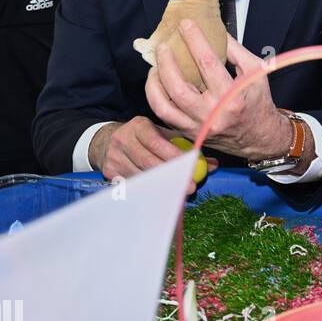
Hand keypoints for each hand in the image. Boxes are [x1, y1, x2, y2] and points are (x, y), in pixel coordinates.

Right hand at [90, 117, 219, 195]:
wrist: (107, 141)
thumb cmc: (144, 137)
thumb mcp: (161, 134)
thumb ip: (186, 146)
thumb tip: (214, 164)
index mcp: (138, 126)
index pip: (157, 143)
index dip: (174, 156)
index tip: (190, 168)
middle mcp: (123, 140)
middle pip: (149, 162)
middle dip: (171, 175)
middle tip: (189, 187)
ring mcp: (114, 157)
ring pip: (141, 176)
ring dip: (162, 186)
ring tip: (179, 191)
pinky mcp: (109, 172)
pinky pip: (133, 184)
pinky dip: (149, 190)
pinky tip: (161, 194)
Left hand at [144, 20, 290, 160]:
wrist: (260, 136)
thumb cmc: (258, 102)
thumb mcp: (256, 73)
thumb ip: (235, 51)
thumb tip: (214, 31)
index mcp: (232, 98)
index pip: (208, 64)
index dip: (195, 40)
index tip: (186, 25)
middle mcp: (213, 115)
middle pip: (179, 88)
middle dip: (166, 63)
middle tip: (162, 47)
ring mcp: (199, 127)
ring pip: (164, 106)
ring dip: (154, 84)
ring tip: (154, 68)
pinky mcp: (191, 134)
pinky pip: (165, 116)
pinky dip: (157, 98)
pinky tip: (158, 84)